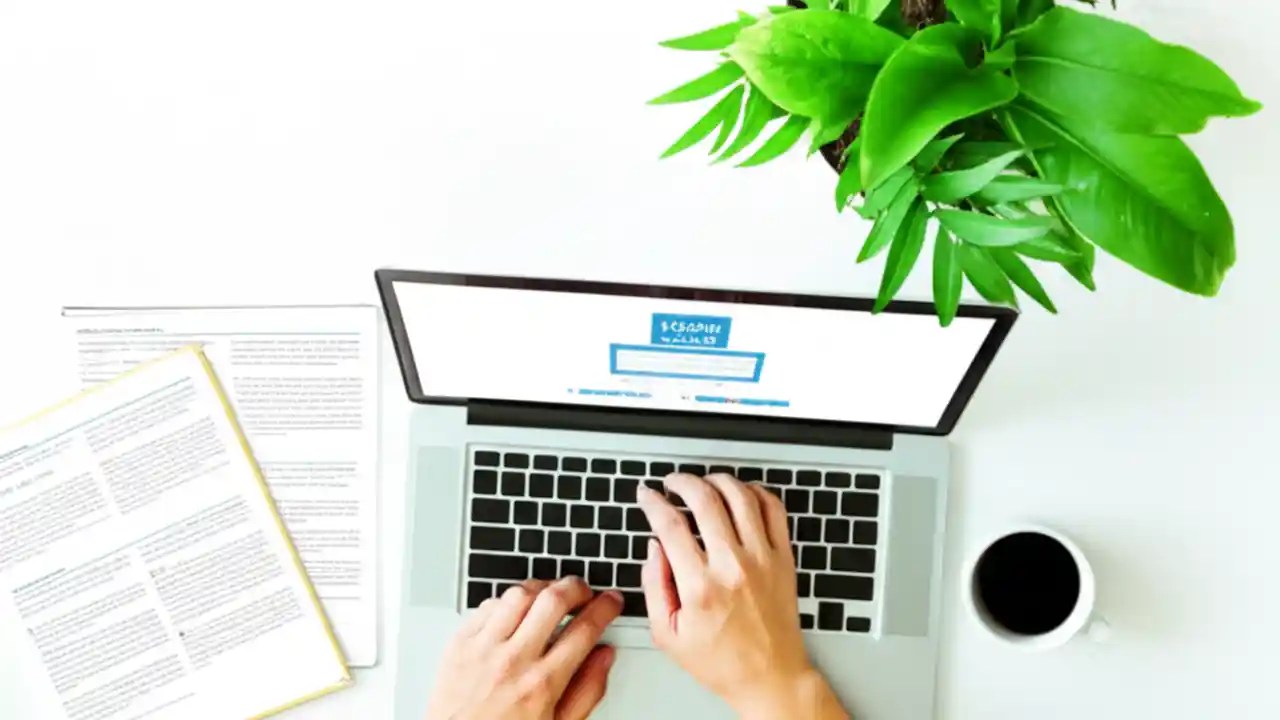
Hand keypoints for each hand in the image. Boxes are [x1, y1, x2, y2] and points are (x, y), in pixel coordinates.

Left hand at [426, 577, 622, 719]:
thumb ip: (587, 690)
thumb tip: (604, 656)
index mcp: (542, 685)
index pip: (584, 630)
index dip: (604, 608)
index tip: (611, 601)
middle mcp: (513, 661)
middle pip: (553, 601)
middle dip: (577, 587)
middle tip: (584, 592)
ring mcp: (483, 649)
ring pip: (519, 595)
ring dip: (541, 588)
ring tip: (550, 595)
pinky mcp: (459, 644)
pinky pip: (487, 605)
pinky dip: (507, 600)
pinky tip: (516, 609)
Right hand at [638, 473, 847, 719]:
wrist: (769, 677)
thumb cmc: (721, 661)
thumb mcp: (668, 635)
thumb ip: (654, 587)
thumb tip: (654, 548)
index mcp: (700, 587)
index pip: (670, 525)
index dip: (652, 502)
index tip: (647, 495)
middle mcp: (733, 567)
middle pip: (705, 499)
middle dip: (682, 481)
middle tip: (672, 482)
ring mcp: (762, 559)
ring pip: (740, 496)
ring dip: (717, 479)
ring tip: (703, 482)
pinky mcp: (784, 559)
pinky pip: (774, 510)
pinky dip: (756, 492)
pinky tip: (741, 493)